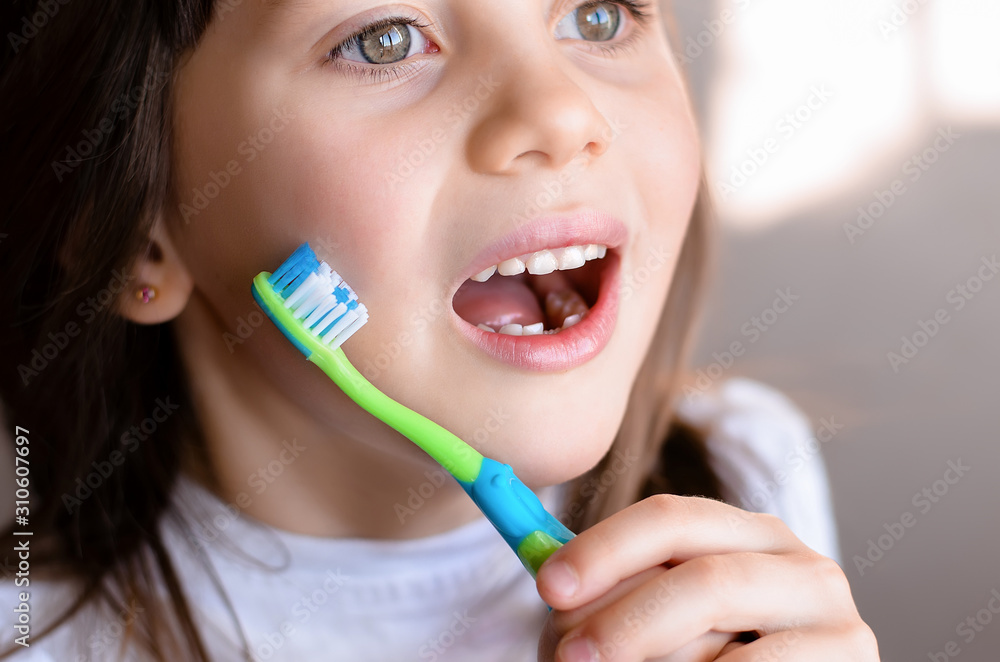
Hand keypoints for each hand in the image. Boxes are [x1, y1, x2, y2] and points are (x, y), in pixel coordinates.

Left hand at [535, 494, 879, 660]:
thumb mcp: (657, 621)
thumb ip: (615, 593)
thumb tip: (553, 577)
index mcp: (746, 534)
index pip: (671, 518)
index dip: (605, 548)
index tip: (549, 585)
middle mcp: (800, 564)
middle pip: (703, 579)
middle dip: (626, 622)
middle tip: (569, 656)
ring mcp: (835, 618)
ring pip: (729, 643)